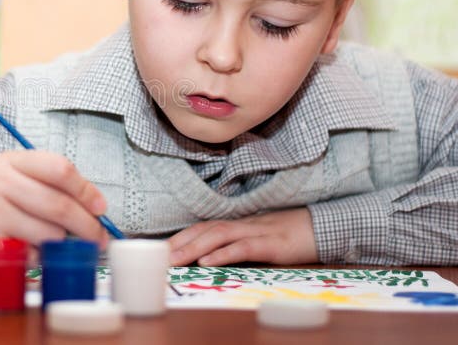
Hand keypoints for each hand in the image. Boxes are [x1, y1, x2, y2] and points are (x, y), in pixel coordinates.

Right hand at [0, 150, 108, 260]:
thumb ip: (48, 183)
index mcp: (9, 161)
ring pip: (49, 234)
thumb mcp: (10, 176)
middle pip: (59, 205)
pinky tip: (30, 253)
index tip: (100, 207)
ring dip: (61, 244)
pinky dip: (39, 260)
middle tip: (98, 238)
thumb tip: (95, 207)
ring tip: (53, 243)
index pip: (59, 168)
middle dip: (87, 226)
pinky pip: (31, 257)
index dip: (86, 190)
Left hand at [167, 208, 317, 266]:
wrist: (327, 226)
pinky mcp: (272, 244)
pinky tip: (207, 262)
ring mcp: (259, 232)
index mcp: (241, 224)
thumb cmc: (293, 236)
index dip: (182, 236)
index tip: (161, 248)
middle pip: (206, 229)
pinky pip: (244, 247)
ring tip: (175, 259)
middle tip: (159, 256)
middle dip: (181, 242)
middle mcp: (245, 224)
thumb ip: (241, 244)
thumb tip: (215, 257)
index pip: (205, 226)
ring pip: (219, 235)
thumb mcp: (263, 239)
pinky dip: (223, 254)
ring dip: (194, 247)